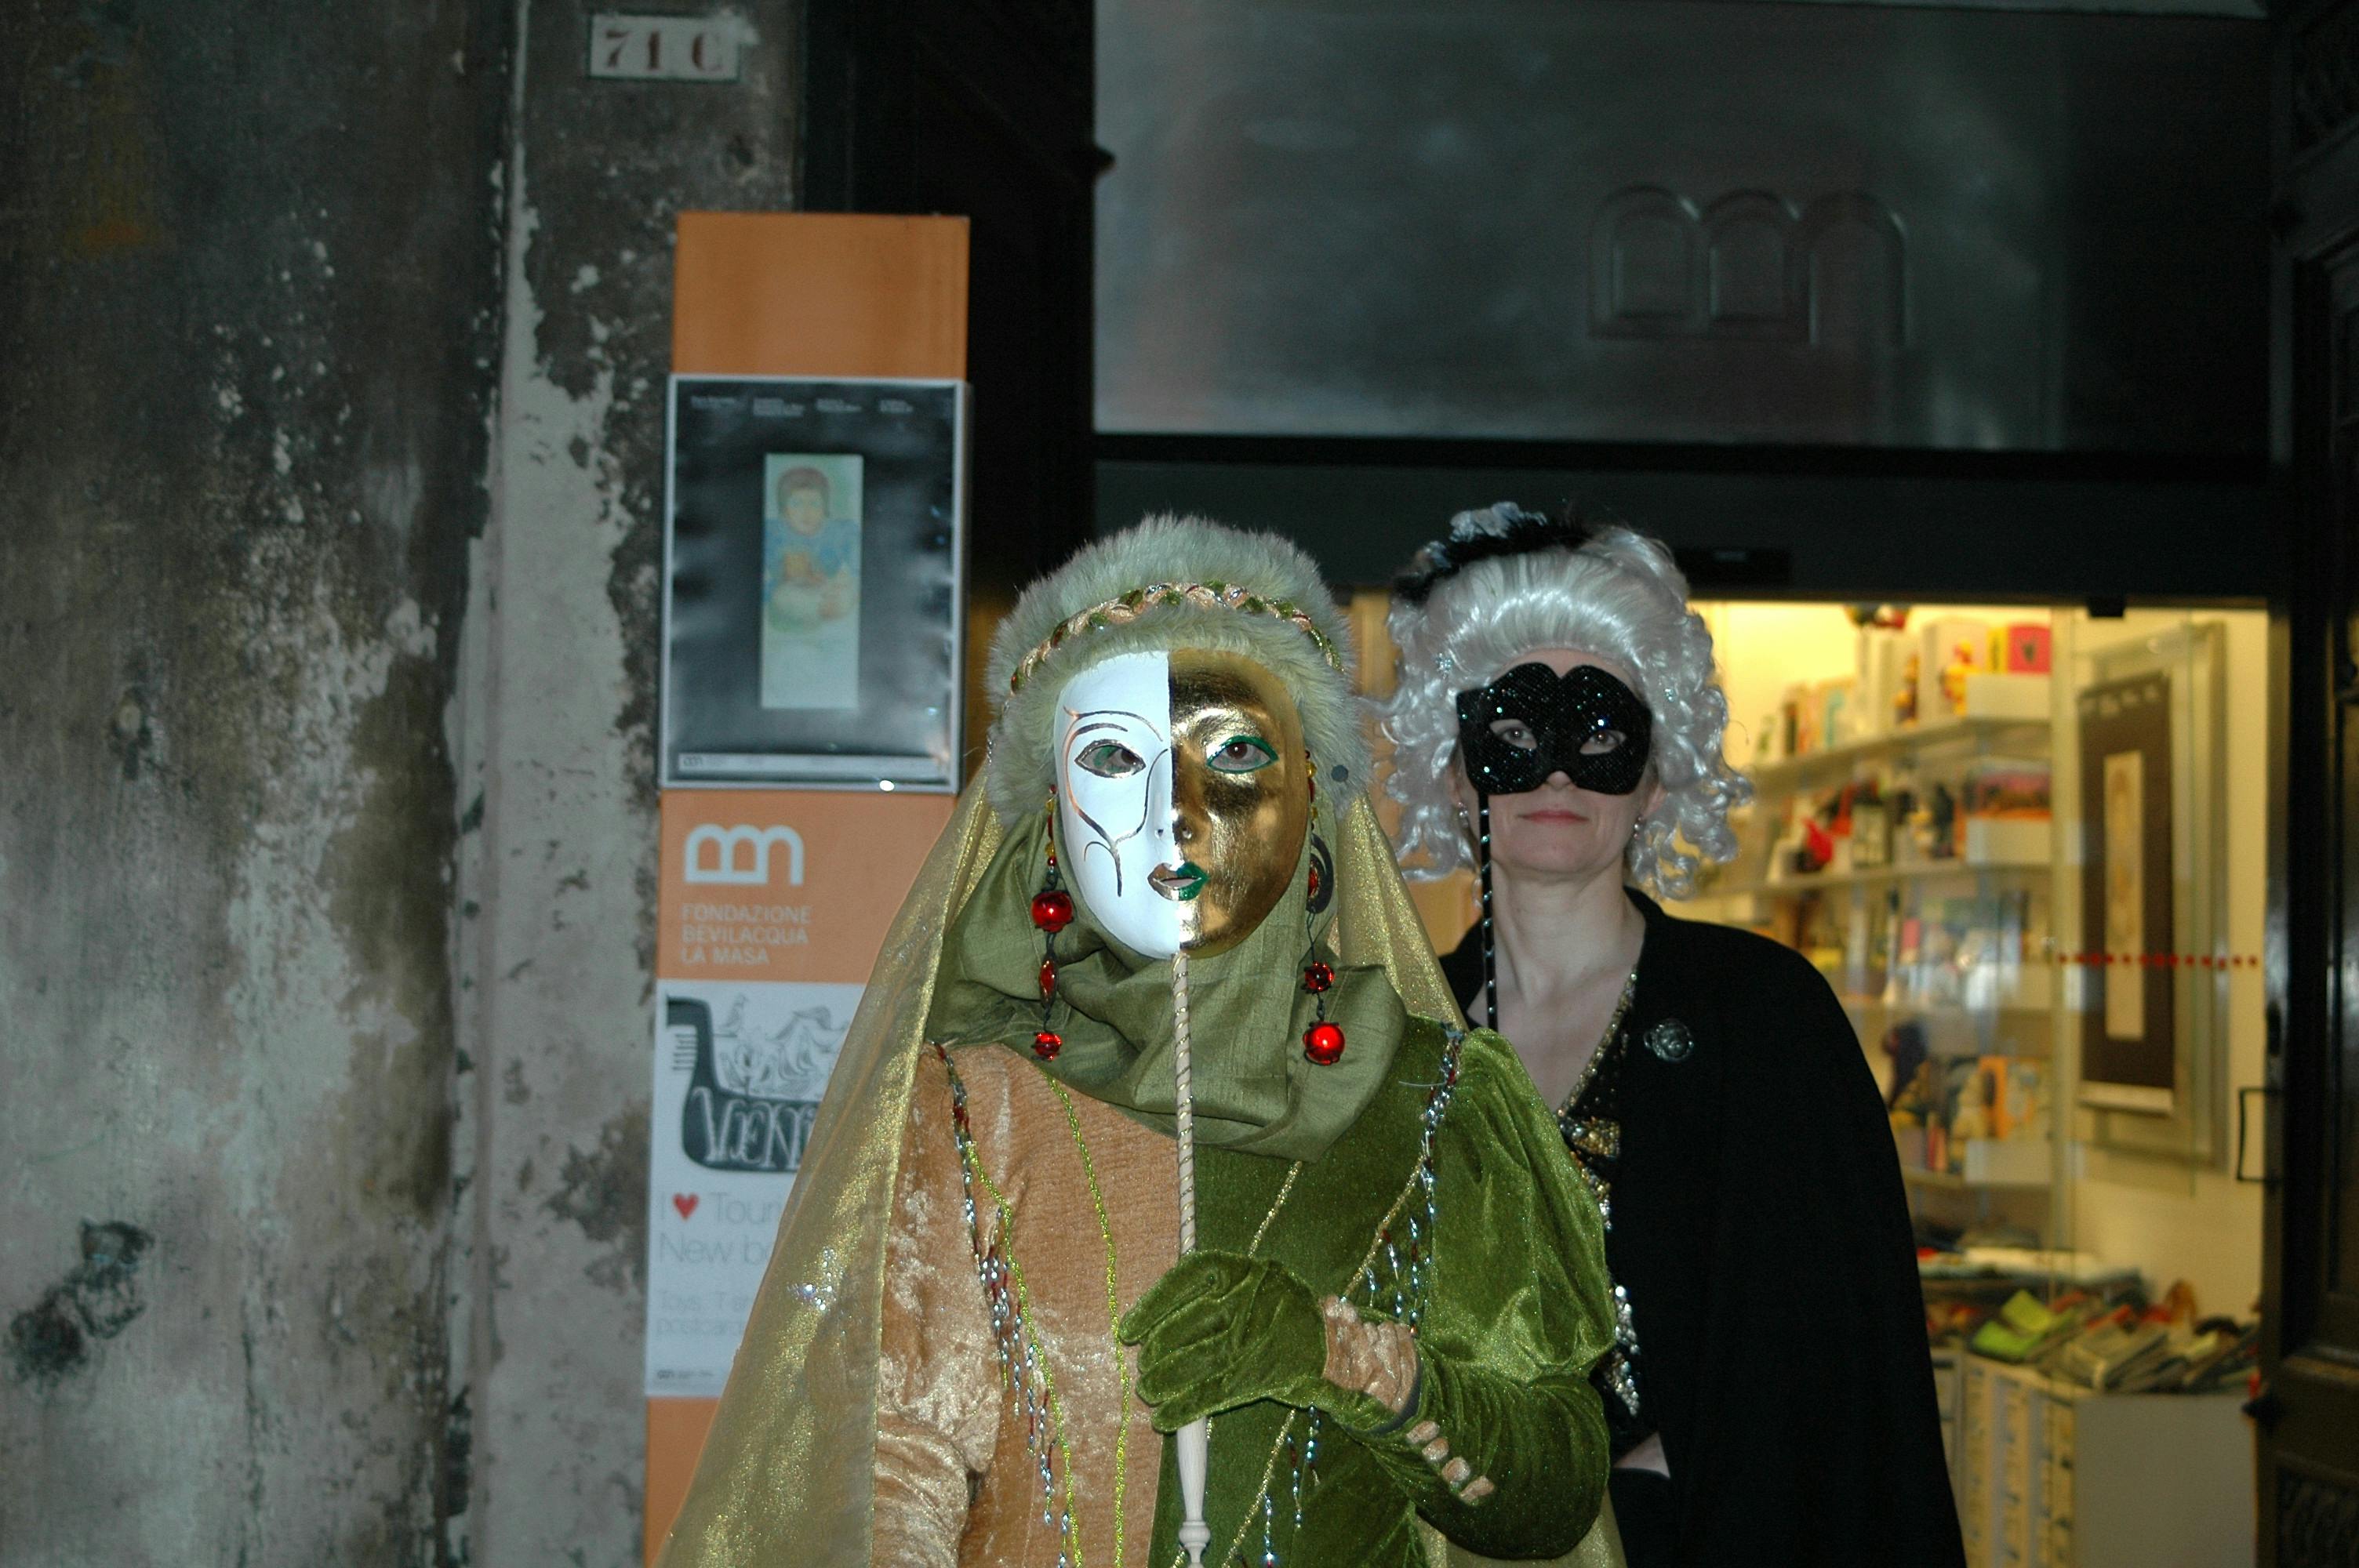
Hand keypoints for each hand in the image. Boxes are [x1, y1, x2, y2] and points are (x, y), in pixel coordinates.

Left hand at [1118, 1251, 1325, 1430]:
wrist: (1328, 1342)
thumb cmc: (1272, 1308)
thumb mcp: (1248, 1283)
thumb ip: (1207, 1293)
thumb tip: (1151, 1324)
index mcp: (1241, 1270)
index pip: (1186, 1280)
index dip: (1153, 1307)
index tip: (1128, 1330)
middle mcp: (1247, 1300)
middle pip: (1188, 1326)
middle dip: (1157, 1351)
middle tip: (1144, 1366)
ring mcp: (1255, 1339)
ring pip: (1197, 1362)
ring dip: (1164, 1382)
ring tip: (1148, 1390)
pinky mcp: (1259, 1376)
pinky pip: (1213, 1393)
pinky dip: (1184, 1409)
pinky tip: (1163, 1418)